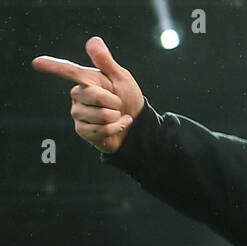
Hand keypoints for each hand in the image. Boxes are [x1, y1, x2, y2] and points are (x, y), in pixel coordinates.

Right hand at [32, 36, 144, 154]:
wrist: (136, 123)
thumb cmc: (127, 97)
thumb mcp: (121, 78)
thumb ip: (106, 61)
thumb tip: (93, 40)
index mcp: (85, 80)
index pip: (68, 72)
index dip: (53, 67)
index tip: (37, 63)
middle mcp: (77, 95)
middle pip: (96, 96)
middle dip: (115, 101)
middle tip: (118, 103)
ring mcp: (78, 114)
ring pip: (102, 115)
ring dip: (116, 117)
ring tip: (116, 115)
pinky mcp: (82, 130)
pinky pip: (103, 130)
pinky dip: (117, 128)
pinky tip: (117, 126)